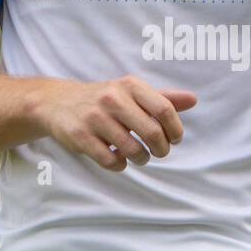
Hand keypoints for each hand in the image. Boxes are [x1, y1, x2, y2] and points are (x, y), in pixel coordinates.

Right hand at [37, 74, 196, 171]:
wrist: (57, 103)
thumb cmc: (104, 100)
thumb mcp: (131, 92)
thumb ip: (162, 98)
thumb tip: (194, 99)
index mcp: (130, 85)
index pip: (165, 109)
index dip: (176, 129)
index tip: (175, 139)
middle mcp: (112, 98)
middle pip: (152, 132)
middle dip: (162, 149)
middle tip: (159, 152)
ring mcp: (95, 118)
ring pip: (133, 150)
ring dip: (142, 158)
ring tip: (140, 155)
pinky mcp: (80, 137)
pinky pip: (111, 161)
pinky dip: (120, 165)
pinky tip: (119, 158)